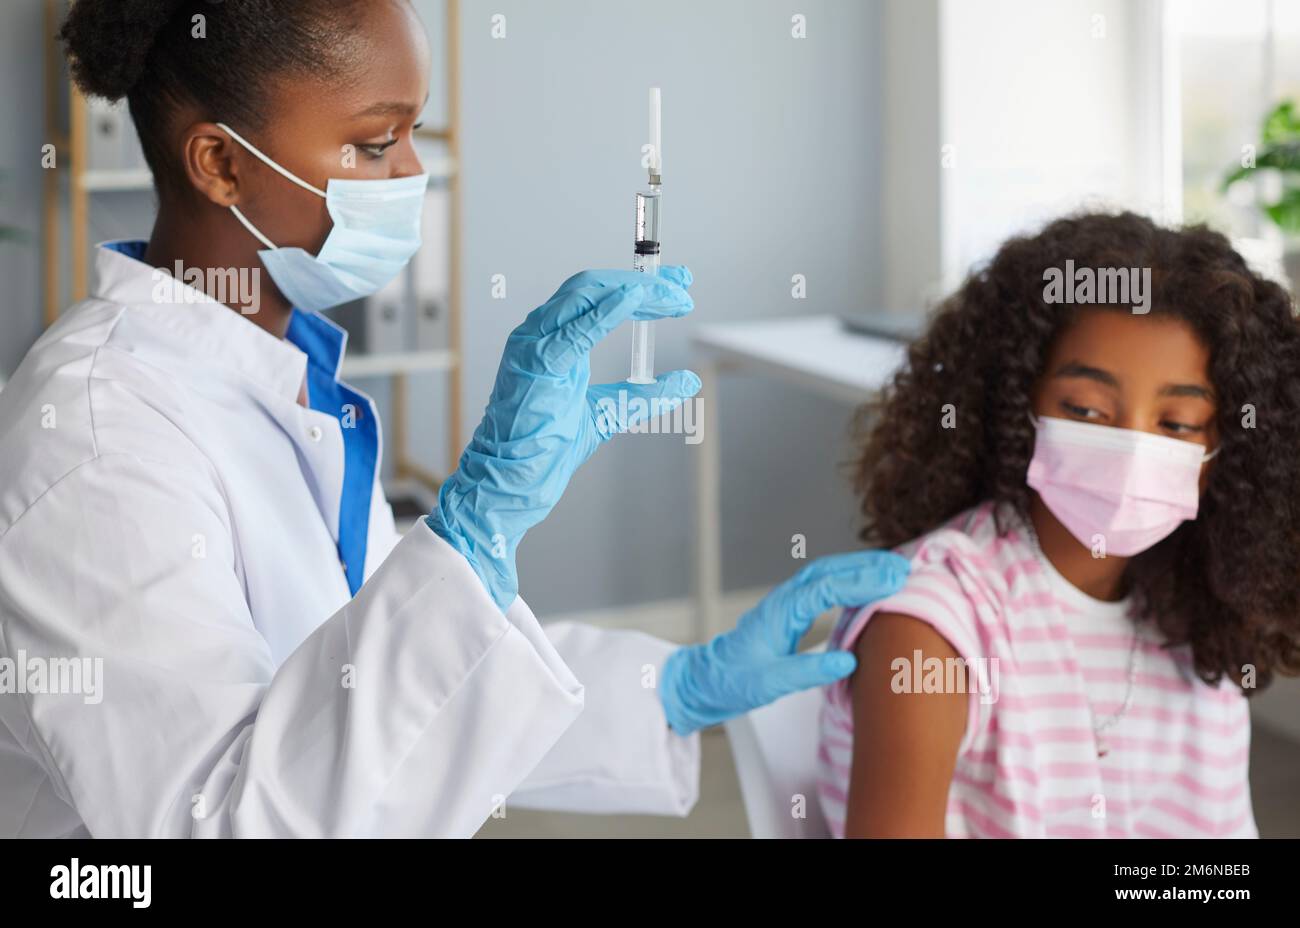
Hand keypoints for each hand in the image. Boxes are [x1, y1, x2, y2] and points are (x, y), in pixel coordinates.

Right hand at [428, 267, 697, 609]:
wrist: (512, 479)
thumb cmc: (546, 446)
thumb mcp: (609, 412)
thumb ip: (645, 395)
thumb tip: (689, 381)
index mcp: (554, 339)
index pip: (599, 296)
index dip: (642, 287)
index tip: (679, 285)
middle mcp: (541, 332)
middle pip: (595, 286)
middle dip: (643, 282)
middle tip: (683, 286)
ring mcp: (534, 344)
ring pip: (585, 294)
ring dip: (633, 290)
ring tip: (670, 295)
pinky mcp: (536, 365)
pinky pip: (575, 331)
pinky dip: (607, 311)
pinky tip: (634, 299)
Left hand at [660, 551, 910, 734]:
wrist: (708, 679)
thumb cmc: (735, 681)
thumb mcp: (771, 683)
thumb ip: (808, 672)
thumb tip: (848, 661)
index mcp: (781, 611)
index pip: (826, 587)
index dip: (860, 582)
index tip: (891, 581)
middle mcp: (785, 599)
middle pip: (829, 570)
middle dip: (866, 566)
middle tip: (902, 568)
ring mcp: (788, 602)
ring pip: (827, 574)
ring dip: (858, 568)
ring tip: (893, 569)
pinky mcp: (791, 610)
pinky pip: (824, 586)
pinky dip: (848, 580)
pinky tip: (867, 586)